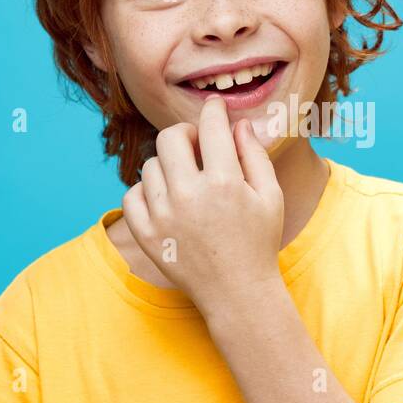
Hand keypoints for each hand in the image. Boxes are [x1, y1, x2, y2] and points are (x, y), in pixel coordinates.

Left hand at [121, 94, 285, 311]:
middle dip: (185, 134)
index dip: (214, 111)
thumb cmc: (258, 242)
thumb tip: (237, 123)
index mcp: (224, 183)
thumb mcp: (270, 196)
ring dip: (168, 166)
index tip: (214, 109)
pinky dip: (147, 192)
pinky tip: (166, 200)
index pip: (211, 127)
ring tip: (186, 181)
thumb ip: (254, 154)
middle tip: (197, 146)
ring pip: (151, 165)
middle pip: (170, 137)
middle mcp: (189, 196)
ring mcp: (163, 216)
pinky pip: (132, 194)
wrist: (237, 293)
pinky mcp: (146, 234)